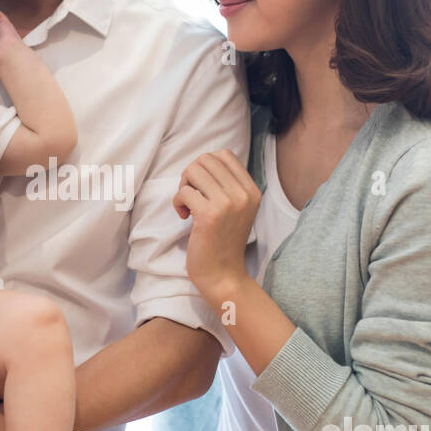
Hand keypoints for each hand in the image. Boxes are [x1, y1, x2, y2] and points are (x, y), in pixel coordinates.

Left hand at [172, 150, 258, 303]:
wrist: (223, 275)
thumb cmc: (223, 241)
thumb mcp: (236, 209)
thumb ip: (227, 185)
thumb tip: (203, 161)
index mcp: (252, 190)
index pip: (224, 155)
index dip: (205, 166)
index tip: (202, 188)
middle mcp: (243, 194)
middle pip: (206, 159)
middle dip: (191, 175)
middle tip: (191, 197)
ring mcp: (228, 203)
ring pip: (193, 170)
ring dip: (183, 186)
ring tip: (188, 205)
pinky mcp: (209, 215)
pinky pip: (184, 192)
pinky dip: (177, 202)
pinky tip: (184, 217)